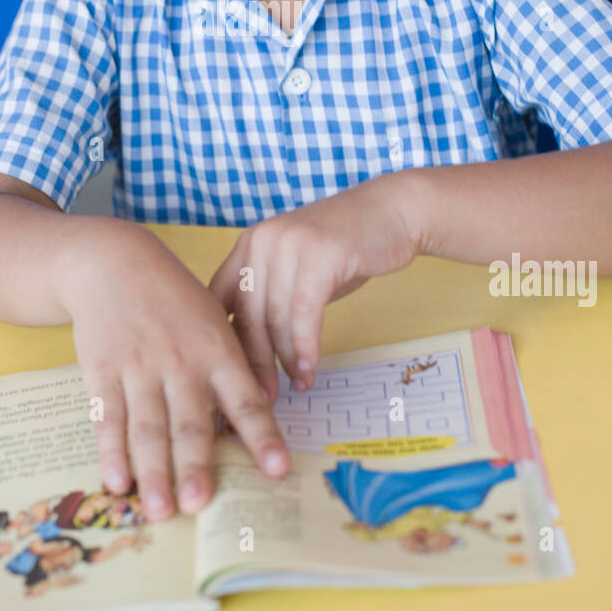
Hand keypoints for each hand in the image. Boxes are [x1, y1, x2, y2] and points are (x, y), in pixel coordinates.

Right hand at [60, 222, 290, 522]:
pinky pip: (107, 417)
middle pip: (189, 421)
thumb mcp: (213, 320)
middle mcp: (181, 362)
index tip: (278, 470)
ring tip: (160, 510)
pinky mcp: (102, 371)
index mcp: (217, 350)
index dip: (262, 435)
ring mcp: (139, 368)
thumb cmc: (174, 300)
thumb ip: (231, 369)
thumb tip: (252, 422)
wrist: (113, 263)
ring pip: (147, 427)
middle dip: (195, 466)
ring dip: (153, 471)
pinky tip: (116, 482)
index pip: (245, 399)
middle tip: (200, 505)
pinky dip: (111, 451)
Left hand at [208, 173, 421, 399]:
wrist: (391, 212)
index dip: (225, 345)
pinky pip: (304, 312)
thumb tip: (250, 355)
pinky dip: (306, 346)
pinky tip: (310, 368)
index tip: (234, 380)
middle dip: (255, 363)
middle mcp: (261, 241)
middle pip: (246, 315)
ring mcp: (290, 244)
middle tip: (263, 398)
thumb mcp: (295, 269)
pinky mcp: (320, 253)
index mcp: (248, 246)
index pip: (219, 302)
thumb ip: (270, 299)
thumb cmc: (344, 248)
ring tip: (298, 384)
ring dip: (285, 359)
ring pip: (275, 317)